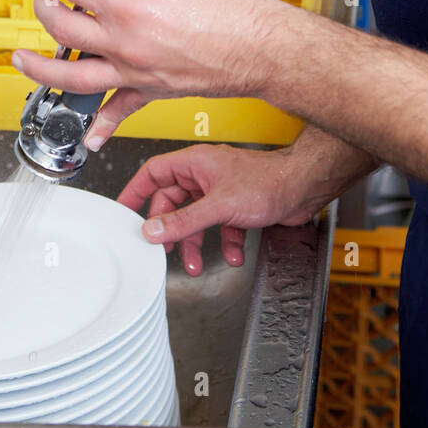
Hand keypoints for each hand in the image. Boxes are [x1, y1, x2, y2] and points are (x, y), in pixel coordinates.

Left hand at [12, 0, 287, 148]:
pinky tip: (87, 135)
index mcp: (131, 6)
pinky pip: (117, 111)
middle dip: (49, 4)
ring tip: (24, 59)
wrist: (265, 49)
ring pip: (71, 74)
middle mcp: (125, 42)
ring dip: (41, 67)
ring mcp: (134, 71)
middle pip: (63, 24)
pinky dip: (100, 126)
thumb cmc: (235, 11)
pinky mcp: (151, 91)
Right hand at [116, 139, 349, 275]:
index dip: (136, 191)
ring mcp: (221, 190)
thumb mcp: (218, 206)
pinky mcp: (237, 205)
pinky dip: (224, 243)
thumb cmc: (268, 181)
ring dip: (195, 242)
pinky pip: (221, 227)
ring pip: (196, 218)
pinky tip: (233, 255)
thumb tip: (152, 230)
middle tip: (163, 249)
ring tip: (195, 264)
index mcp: (195, 163)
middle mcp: (205, 174)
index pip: (154, 173)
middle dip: (170, 229)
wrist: (305, 186)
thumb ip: (183, 221)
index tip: (123, 211)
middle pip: (173, 202)